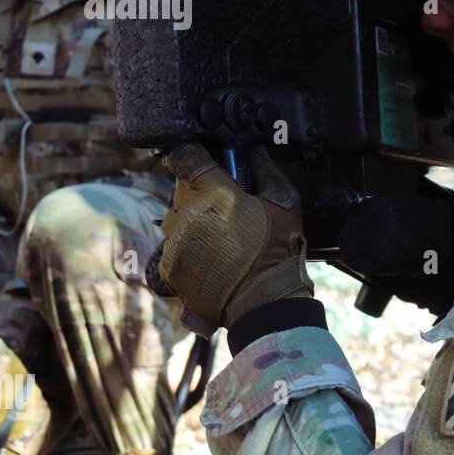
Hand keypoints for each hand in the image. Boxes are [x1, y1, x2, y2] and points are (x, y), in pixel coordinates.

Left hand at [149, 143, 312, 334]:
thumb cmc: (279, 249)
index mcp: (215, 193)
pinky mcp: (169, 265)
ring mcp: (175, 241)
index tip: (200, 161)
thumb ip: (268, 172)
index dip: (191, 155)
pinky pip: (174, 245)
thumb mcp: (284, 204)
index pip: (185, 157)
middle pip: (180, 188)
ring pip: (175, 217)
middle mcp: (188, 213)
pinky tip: (212, 257)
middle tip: (224, 207)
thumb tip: (258, 152)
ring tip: (220, 236)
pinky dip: (188, 247)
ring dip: (192, 220)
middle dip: (198, 192)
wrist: (264, 302)